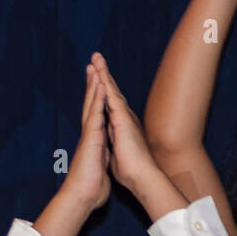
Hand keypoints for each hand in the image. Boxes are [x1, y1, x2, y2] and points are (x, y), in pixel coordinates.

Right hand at [61, 60, 110, 211]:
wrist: (83, 196)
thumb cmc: (91, 187)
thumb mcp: (100, 168)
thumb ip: (101, 158)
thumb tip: (103, 158)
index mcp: (94, 140)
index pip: (97, 114)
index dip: (97, 97)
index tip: (98, 81)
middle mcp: (90, 134)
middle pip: (91, 104)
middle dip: (92, 84)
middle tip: (92, 65)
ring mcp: (89, 135)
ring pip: (91, 105)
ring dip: (94, 86)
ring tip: (94, 67)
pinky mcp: (91, 138)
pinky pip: (95, 115)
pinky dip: (97, 100)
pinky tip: (100, 87)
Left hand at [94, 53, 165, 192]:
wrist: (140, 177)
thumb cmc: (130, 171)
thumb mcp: (117, 154)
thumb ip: (114, 145)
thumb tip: (112, 144)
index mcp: (118, 127)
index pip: (108, 104)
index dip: (102, 90)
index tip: (96, 76)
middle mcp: (122, 119)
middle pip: (110, 92)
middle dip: (103, 75)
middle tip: (96, 58)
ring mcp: (123, 118)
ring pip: (112, 91)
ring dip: (104, 74)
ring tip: (97, 59)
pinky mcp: (123, 122)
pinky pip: (113, 99)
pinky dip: (107, 87)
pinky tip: (102, 75)